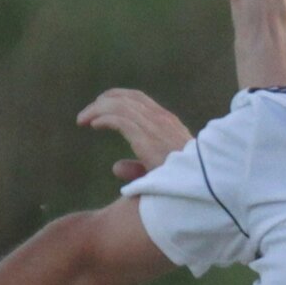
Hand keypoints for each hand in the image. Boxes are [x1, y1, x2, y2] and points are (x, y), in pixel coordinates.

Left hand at [77, 88, 191, 184]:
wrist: (203, 186)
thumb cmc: (184, 182)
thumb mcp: (160, 172)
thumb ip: (137, 168)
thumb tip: (115, 167)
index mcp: (167, 122)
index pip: (139, 100)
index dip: (117, 100)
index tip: (101, 108)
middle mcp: (161, 119)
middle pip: (127, 98)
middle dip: (104, 101)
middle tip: (87, 113)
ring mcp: (154, 126)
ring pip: (119, 106)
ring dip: (97, 110)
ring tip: (83, 119)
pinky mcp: (147, 137)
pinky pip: (119, 119)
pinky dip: (103, 119)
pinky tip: (92, 125)